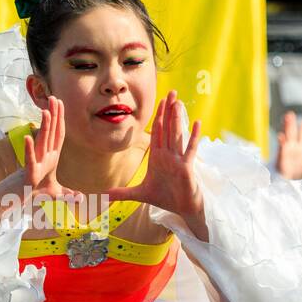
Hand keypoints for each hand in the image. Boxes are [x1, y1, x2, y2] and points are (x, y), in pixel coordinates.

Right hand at [24, 96, 81, 206]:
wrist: (19, 199)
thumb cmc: (36, 190)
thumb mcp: (56, 193)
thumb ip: (68, 194)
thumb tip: (81, 198)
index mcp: (51, 156)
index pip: (58, 135)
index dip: (61, 119)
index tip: (61, 103)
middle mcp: (44, 156)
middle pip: (51, 133)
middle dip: (54, 115)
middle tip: (54, 98)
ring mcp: (37, 162)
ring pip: (41, 142)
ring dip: (44, 127)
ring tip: (45, 111)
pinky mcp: (29, 172)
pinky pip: (29, 158)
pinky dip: (29, 148)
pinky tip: (28, 137)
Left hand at [105, 90, 204, 224]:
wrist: (182, 209)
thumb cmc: (165, 198)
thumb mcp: (140, 194)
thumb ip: (123, 193)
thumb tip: (105, 196)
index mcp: (158, 157)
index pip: (156, 133)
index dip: (157, 117)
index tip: (159, 101)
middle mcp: (168, 155)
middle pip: (167, 128)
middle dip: (168, 111)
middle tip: (171, 92)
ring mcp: (178, 159)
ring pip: (176, 134)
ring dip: (177, 118)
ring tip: (178, 102)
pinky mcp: (186, 167)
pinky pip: (189, 149)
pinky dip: (193, 136)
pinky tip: (196, 122)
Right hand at [275, 110, 301, 179]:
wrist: (287, 183)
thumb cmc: (295, 175)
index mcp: (298, 150)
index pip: (301, 137)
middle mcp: (291, 148)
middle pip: (292, 133)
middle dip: (291, 123)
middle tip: (290, 113)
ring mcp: (285, 151)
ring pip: (286, 136)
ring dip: (285, 127)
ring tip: (285, 118)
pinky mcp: (281, 156)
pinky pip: (281, 148)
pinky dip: (281, 142)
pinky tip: (281, 136)